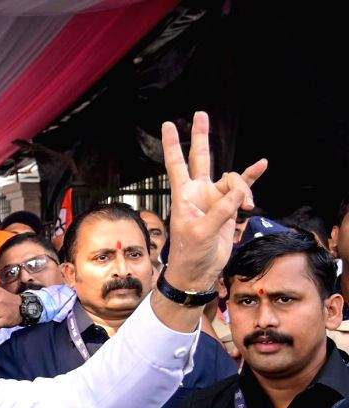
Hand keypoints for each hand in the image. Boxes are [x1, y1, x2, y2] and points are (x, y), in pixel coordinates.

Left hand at [161, 112, 266, 290]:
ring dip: (243, 189)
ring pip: (232, 180)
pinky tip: (261, 164)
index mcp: (184, 195)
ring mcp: (215, 198)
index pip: (176, 164)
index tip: (168, 125)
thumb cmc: (190, 253)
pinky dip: (252, 177)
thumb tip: (240, 192)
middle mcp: (198, 192)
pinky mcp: (229, 207)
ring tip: (249, 206)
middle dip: (201, 136)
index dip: (173, 145)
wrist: (198, 270)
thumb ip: (222, 211)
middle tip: (201, 114)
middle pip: (200, 158)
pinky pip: (243, 188)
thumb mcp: (202, 232)